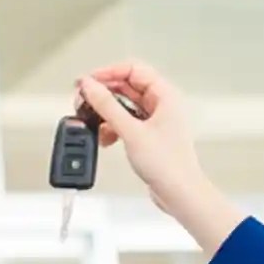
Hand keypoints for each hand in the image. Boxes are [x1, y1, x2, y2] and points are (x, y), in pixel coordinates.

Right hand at [76, 60, 208, 215]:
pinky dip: (112, 126)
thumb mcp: (131, 131)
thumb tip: (90, 86)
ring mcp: (155, 120)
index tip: (89, 81)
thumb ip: (107, 106)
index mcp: (165, 95)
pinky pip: (126, 121)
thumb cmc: (168, 165)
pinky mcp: (148, 135)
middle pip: (126, 86)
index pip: (133, 70)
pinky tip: (105, 138)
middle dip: (103, 94)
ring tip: (91, 120)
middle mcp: (162, 104)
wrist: (179, 193)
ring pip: (124, 105)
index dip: (108, 73)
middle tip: (83, 101)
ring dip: (106, 112)